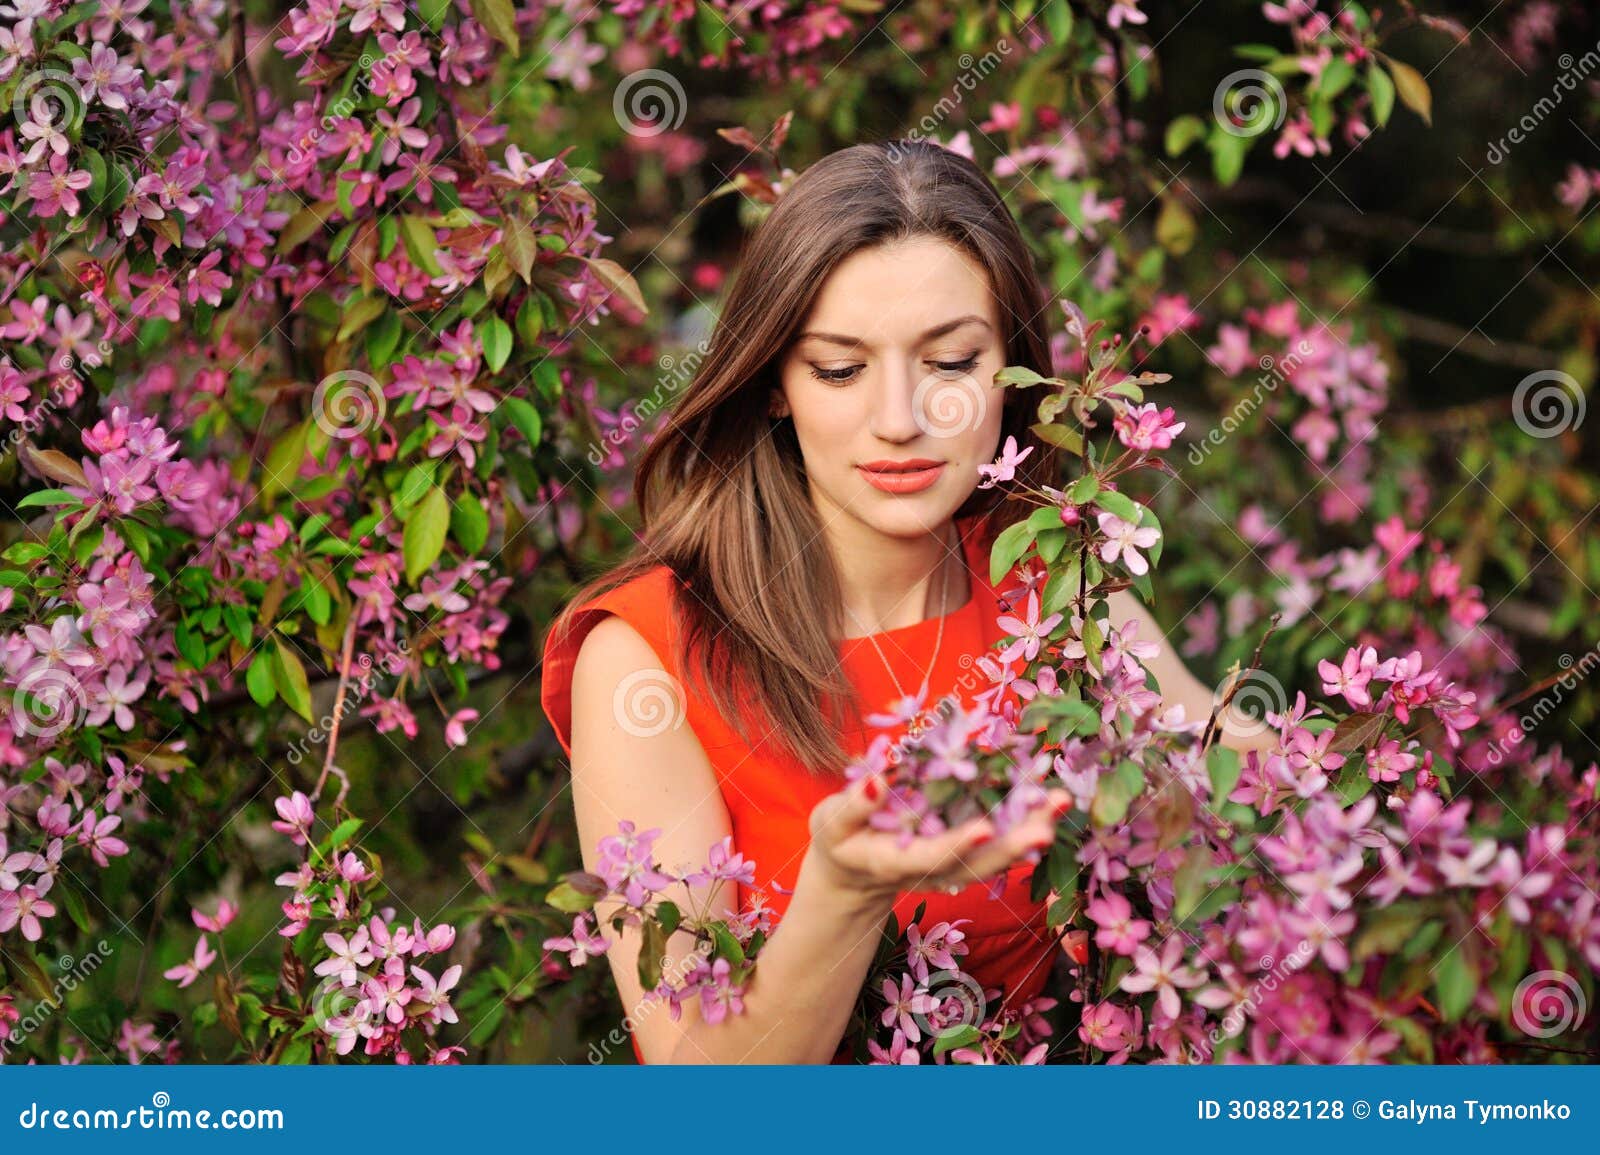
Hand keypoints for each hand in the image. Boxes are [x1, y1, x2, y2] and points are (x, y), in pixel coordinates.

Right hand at [803, 773, 1070, 904]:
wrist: (856, 869)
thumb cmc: (840, 838)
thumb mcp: (833, 821)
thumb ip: (853, 805)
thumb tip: (879, 778)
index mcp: (895, 863)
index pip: (930, 857)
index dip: (956, 844)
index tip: (984, 827)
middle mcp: (933, 871)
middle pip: (978, 863)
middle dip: (1014, 844)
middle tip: (1048, 821)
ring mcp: (955, 865)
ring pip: (998, 855)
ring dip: (1031, 832)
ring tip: (1062, 802)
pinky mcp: (968, 852)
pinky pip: (1002, 843)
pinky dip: (1028, 823)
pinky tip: (1053, 801)